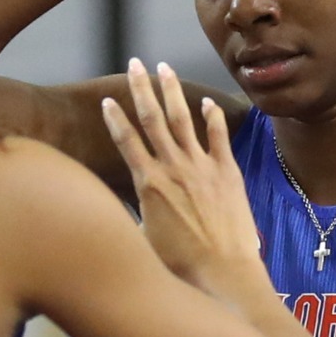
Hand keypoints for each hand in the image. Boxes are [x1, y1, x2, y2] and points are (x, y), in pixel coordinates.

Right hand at [101, 59, 261, 289]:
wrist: (223, 273)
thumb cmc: (180, 266)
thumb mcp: (144, 240)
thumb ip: (133, 215)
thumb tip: (120, 210)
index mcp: (148, 184)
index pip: (126, 141)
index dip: (115, 119)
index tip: (107, 100)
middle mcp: (172, 168)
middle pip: (152, 119)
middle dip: (141, 88)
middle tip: (134, 63)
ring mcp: (202, 167)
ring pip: (184, 119)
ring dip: (172, 91)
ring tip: (164, 68)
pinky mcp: (227, 172)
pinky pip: (218, 136)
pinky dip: (212, 117)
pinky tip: (207, 102)